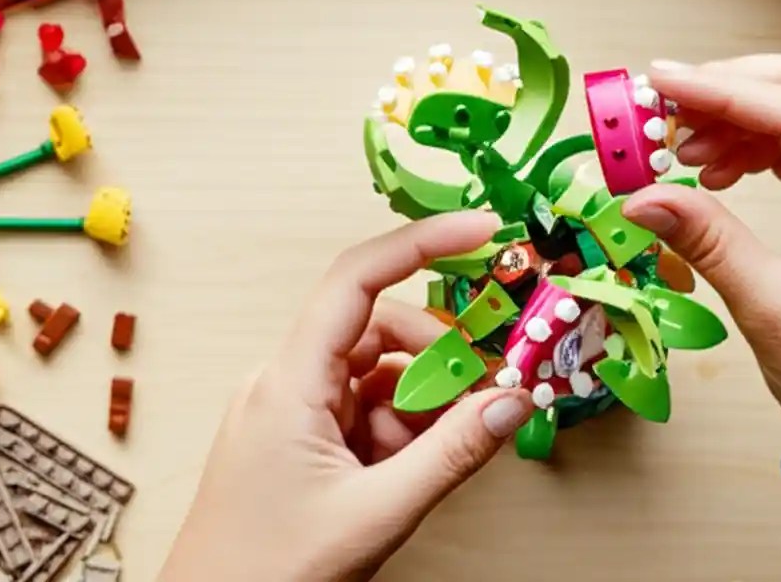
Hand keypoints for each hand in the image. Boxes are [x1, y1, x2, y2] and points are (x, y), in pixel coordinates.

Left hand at [159, 211, 532, 581]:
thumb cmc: (266, 571)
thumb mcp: (376, 513)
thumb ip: (451, 455)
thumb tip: (514, 399)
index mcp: (289, 382)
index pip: (357, 280)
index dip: (422, 244)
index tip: (483, 233)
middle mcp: (288, 382)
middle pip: (381, 330)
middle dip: (441, 355)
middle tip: (493, 387)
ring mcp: (294, 412)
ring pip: (380, 373)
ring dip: (426, 400)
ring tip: (452, 444)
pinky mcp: (303, 440)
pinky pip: (367, 410)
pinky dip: (404, 429)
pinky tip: (418, 464)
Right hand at [623, 54, 780, 481]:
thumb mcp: (769, 308)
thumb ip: (706, 238)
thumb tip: (641, 195)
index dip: (720, 89)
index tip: (656, 82)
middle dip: (730, 89)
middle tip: (662, 109)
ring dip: (740, 118)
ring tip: (680, 151)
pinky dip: (757, 147)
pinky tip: (715, 171)